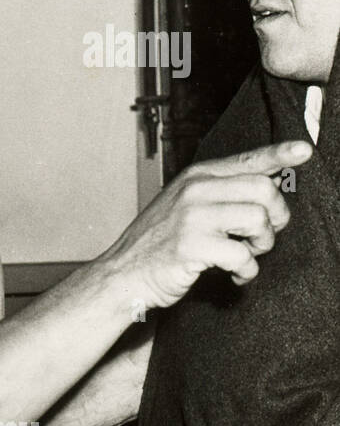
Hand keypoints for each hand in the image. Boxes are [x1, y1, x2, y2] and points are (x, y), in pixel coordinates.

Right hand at [103, 139, 312, 310]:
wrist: (122, 274)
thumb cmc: (158, 243)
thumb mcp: (184, 205)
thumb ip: (220, 192)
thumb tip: (266, 185)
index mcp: (196, 177)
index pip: (246, 160)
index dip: (279, 154)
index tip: (303, 151)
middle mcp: (194, 190)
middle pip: (264, 189)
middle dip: (276, 217)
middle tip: (261, 235)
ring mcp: (192, 216)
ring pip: (258, 220)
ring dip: (262, 245)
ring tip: (246, 255)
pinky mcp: (192, 245)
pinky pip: (243, 256)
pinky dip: (246, 271)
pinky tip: (234, 274)